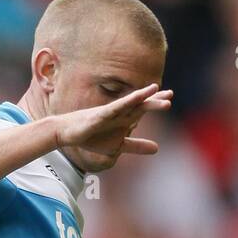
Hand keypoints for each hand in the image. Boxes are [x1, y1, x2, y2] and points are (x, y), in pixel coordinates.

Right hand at [54, 84, 172, 166]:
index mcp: (124, 118)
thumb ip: (137, 145)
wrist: (67, 134)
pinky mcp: (98, 116)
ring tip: (154, 89)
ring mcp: (108, 112)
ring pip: (128, 103)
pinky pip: (113, 108)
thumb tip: (158, 148)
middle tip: (170, 95)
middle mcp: (118, 112)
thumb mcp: (118, 145)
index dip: (155, 102)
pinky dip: (123, 103)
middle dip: (153, 99)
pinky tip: (132, 98)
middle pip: (139, 104)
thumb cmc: (91, 137)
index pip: (142, 108)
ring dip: (141, 97)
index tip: (169, 97)